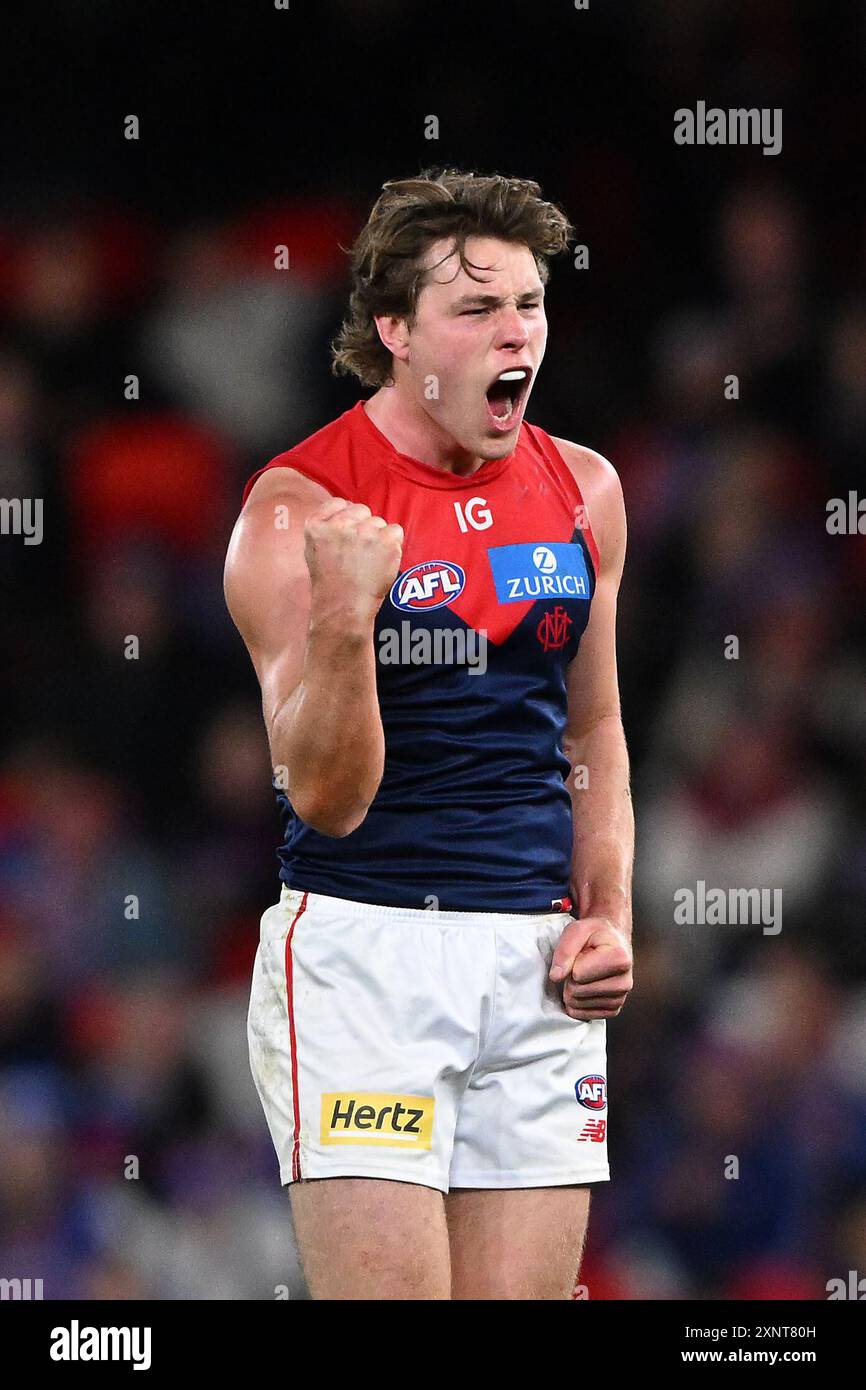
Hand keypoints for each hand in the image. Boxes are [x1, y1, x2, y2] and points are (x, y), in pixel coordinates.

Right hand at [304, 498, 403, 619]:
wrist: (344, 607)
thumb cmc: (329, 583)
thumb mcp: (312, 549)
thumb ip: (325, 526)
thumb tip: (346, 507)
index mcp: (317, 525)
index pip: (339, 503)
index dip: (347, 518)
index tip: (347, 535)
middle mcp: (340, 524)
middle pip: (362, 511)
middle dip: (363, 527)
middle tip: (359, 553)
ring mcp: (365, 532)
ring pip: (379, 522)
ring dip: (378, 538)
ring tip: (368, 562)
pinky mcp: (386, 541)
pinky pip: (396, 531)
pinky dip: (393, 545)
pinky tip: (382, 562)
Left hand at [549, 916, 632, 1019]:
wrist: (612, 942)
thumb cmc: (594, 935)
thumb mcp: (577, 930)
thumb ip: (565, 951)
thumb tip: (556, 976)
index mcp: (620, 959)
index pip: (577, 974)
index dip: (571, 963)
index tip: (582, 953)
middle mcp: (625, 982)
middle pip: (576, 991)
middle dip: (570, 978)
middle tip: (581, 964)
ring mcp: (620, 999)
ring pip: (577, 1004)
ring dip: (573, 989)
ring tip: (585, 974)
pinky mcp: (613, 1010)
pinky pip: (582, 1015)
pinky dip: (577, 1002)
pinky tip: (586, 986)